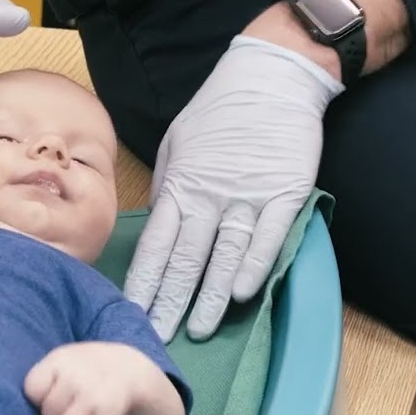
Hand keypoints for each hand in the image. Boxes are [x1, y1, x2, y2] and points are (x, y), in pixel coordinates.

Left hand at [23, 341, 160, 414]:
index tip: (49, 395)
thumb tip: (27, 412)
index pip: (33, 390)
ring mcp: (93, 394)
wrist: (123, 367)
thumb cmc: (80, 370)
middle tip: (66, 411)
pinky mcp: (111, 411)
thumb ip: (42, 381)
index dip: (38, 399)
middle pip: (49, 414)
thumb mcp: (59, 363)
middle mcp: (76, 376)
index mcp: (59, 360)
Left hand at [124, 35, 342, 341]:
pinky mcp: (285, 193)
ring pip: (224, 255)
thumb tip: (156, 226)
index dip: (143, 282)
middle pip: (185, 259)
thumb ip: (167, 187)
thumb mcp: (177, 144)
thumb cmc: (218, 111)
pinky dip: (254, 265)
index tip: (130, 312)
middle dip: (169, 302)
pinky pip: (268, 236)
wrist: (272, 77)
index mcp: (179, 185)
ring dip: (211, 297)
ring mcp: (248, 196)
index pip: (155, 244)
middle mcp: (209, 195)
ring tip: (199, 330)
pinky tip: (243, 294)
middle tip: (157, 337)